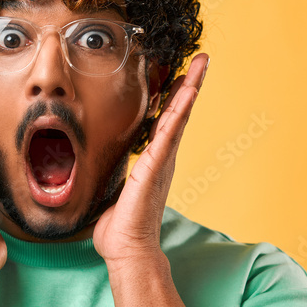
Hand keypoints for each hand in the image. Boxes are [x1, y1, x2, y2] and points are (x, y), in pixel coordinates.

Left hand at [92, 53, 208, 268]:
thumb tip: (104, 160)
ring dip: (190, 87)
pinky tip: (188, 91)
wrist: (126, 250)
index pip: (166, 119)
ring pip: (179, 116)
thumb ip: (117, 170)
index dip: (175, 94)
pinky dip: (180, 111)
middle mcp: (163, 156)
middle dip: (191, 82)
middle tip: (203, 57)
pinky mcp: (155, 167)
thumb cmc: (120, 225)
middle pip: (180, 111)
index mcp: (153, 159)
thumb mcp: (116, 186)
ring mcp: (162, 160)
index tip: (181, 70)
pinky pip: (169, 133)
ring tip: (202, 63)